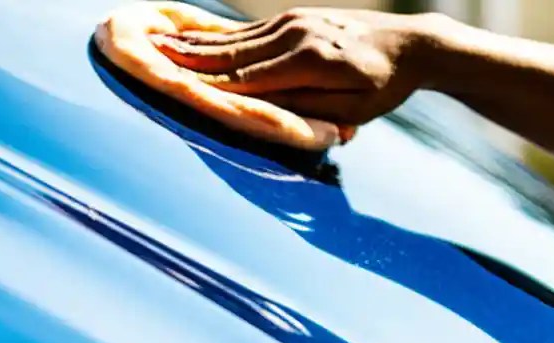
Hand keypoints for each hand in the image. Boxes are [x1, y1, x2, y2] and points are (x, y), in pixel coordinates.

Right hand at [151, 8, 446, 125]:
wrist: (410, 44)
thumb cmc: (384, 88)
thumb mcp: (354, 110)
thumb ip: (310, 111)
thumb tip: (267, 113)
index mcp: (310, 63)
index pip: (248, 80)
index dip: (209, 87)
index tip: (172, 90)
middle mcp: (296, 36)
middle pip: (231, 54)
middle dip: (186, 59)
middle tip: (143, 59)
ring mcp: (293, 23)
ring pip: (234, 39)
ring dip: (192, 44)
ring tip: (152, 44)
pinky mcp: (293, 19)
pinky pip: (246, 31)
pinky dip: (214, 36)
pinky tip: (188, 36)